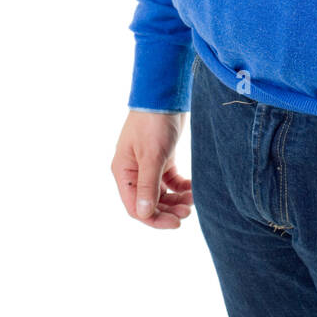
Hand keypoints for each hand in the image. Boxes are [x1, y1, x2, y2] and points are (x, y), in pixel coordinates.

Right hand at [111, 111, 192, 229]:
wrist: (166, 93)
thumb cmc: (154, 122)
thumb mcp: (152, 155)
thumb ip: (147, 185)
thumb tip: (144, 214)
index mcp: (124, 172)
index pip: (135, 206)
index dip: (154, 219)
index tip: (176, 223)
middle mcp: (133, 170)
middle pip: (149, 201)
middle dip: (167, 210)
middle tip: (187, 213)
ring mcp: (148, 164)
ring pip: (161, 192)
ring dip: (175, 200)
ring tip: (192, 201)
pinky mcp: (162, 157)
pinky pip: (170, 180)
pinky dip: (181, 186)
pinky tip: (192, 188)